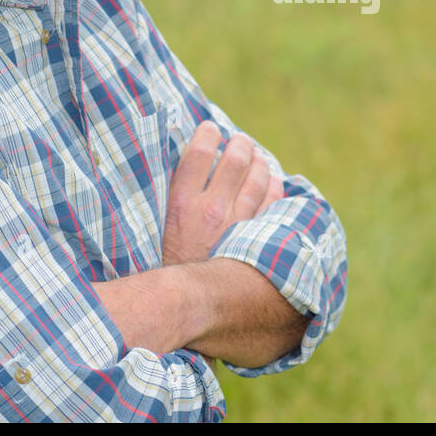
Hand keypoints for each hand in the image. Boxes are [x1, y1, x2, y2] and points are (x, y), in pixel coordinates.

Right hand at [161, 121, 282, 266]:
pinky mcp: (254, 240)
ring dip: (260, 161)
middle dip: (240, 143)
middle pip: (234, 160)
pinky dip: (274, 187)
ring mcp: (236, 225)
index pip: (197, 153)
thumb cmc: (169, 264)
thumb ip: (174, 198)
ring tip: (258, 156)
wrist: (188, 306)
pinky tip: (272, 181)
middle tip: (241, 140)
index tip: (211, 128)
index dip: (207, 134)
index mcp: (181, 205)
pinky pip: (272, 204)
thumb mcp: (161, 228)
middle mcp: (210, 211)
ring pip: (258, 178)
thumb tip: (189, 165)